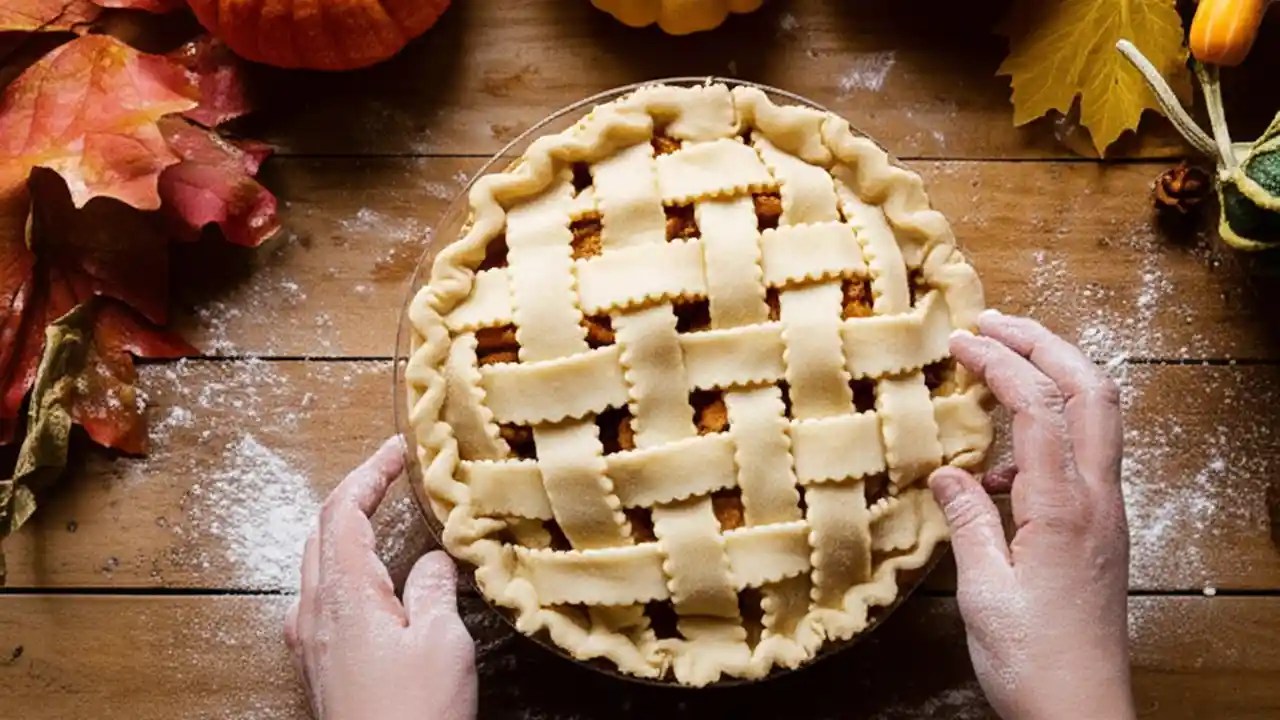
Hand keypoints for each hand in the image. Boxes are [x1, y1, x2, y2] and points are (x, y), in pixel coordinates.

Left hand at [284, 437, 477, 719]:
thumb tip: (435, 558)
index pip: (344, 510)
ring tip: (386, 512)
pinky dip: (348, 564)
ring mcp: (311, 639)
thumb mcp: (441, 642)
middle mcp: (314, 611)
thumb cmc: (412, 715)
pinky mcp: (319, 663)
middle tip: (393, 471)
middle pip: (323, 530)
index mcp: (342, 594)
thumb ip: (433, 588)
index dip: (370, 471)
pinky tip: (374, 575)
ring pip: (320, 562)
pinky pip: (324, 594)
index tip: (399, 448)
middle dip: (357, 492)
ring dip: (349, 529)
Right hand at [929, 311, 1132, 719]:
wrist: (1081, 712)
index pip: (1040, 405)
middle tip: (995, 323)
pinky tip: (995, 470)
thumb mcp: (982, 590)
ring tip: (993, 372)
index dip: (1001, 361)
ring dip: (1050, 380)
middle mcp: (1096, 499)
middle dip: (1045, 343)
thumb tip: (947, 474)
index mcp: (1062, 507)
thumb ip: (967, 521)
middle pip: (1091, 390)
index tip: (961, 340)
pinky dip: (1043, 436)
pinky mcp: (1100, 531)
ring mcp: (1104, 513)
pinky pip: (1079, 460)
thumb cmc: (1031, 659)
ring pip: (1094, 418)